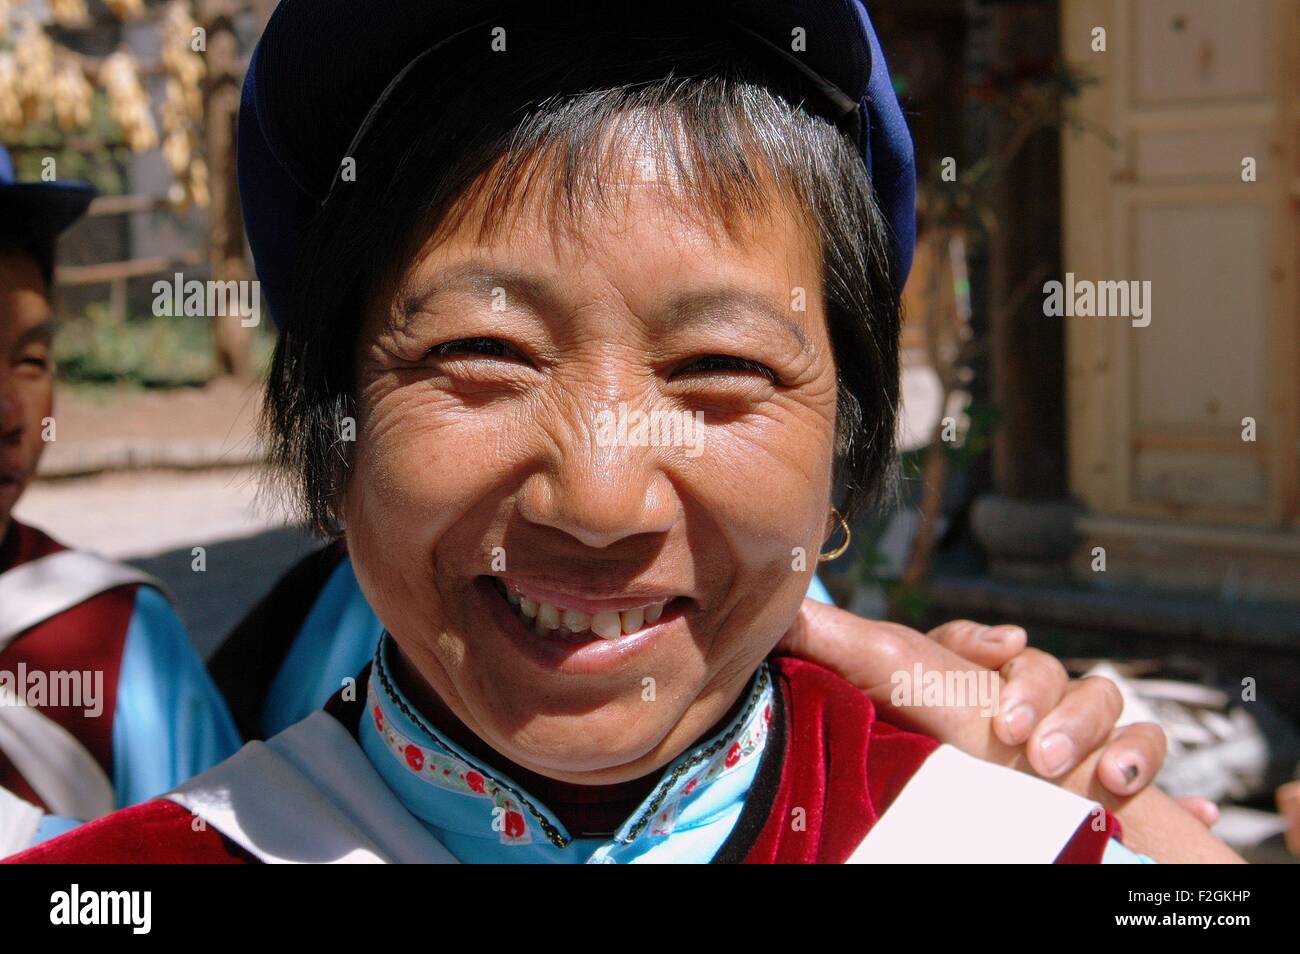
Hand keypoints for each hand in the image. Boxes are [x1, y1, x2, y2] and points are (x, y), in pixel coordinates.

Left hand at [776, 599, 1171, 801]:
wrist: (960, 815)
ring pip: (1113, 708)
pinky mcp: (1107, 778)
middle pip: (1060, 673)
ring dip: (1109, 736)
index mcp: (967, 673)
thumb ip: (837, 643)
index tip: (997, 649)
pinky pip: (1150, 763)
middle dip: (1050, 697)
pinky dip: (1163, 780)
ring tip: (1094, 775)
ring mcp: (1070, 735)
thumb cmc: (917, 738)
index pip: (985, 643)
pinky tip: (1186, 812)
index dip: (989, 642)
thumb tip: (781, 609)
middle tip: (1021, 737)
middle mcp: (1025, 697)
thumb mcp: (880, 688)